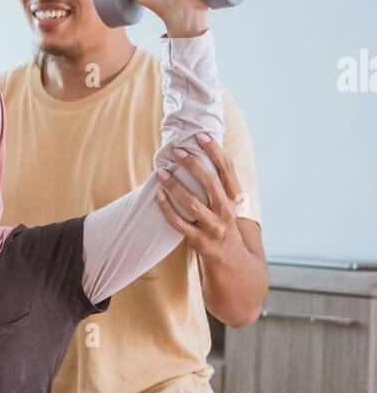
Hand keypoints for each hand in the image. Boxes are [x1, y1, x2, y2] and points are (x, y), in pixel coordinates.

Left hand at [156, 133, 248, 261]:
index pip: (227, 169)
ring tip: (161, 173)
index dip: (215, 150)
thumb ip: (220, 183)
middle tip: (177, 151)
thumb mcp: (229, 202)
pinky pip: (179, 223)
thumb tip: (203, 153)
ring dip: (175, 186)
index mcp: (235, 198)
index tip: (201, 135)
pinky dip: (167, 209)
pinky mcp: (199, 240)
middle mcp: (226, 211)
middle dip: (193, 164)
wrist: (231, 257)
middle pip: (210, 182)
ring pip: (192, 203)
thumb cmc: (224, 222)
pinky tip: (158, 196)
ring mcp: (213, 227)